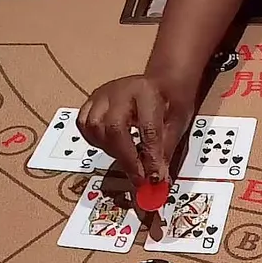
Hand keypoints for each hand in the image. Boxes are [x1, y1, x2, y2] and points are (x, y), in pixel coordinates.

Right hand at [78, 74, 192, 184]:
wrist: (160, 83)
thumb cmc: (170, 102)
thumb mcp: (177, 124)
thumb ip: (165, 151)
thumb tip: (156, 178)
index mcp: (146, 92)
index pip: (147, 128)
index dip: (150, 156)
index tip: (153, 177)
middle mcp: (120, 91)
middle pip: (114, 127)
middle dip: (126, 157)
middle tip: (139, 177)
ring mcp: (102, 96)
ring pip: (94, 127)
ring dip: (111, 150)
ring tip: (129, 160)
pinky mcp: (91, 103)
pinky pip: (84, 126)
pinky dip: (97, 142)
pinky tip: (113, 147)